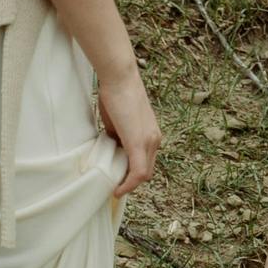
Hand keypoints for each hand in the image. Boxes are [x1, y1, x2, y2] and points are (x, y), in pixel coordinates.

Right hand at [97, 63, 161, 197]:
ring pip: (143, 173)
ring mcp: (150, 141)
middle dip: (130, 181)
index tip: (118, 179)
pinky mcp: (139, 142)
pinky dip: (128, 184)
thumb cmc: (115, 95)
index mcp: (151, 135)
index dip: (132, 175)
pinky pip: (138, 172)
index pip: (146, 162)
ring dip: (129, 183)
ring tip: (114, 188)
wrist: (118, 77)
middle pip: (147, 171)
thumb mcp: (117, 123)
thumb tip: (112, 150)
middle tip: (114, 185)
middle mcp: (155, 140)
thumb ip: (119, 138)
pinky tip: (117, 190)